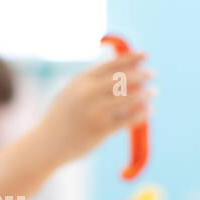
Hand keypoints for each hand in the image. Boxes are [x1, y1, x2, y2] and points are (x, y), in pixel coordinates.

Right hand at [37, 52, 153, 163]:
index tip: (145, 55)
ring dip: (145, 94)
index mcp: (81, 81)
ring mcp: (95, 111)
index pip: (112, 64)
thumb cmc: (61, 118)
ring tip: (153, 92)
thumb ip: (90, 83)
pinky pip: (128, 119)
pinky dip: (141, 114)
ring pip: (129, 98)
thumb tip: (119, 74)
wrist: (46, 144)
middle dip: (141, 74)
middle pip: (123, 78)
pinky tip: (148, 111)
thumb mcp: (70, 93)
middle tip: (152, 74)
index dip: (131, 58)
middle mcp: (88, 93)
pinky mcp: (101, 130)